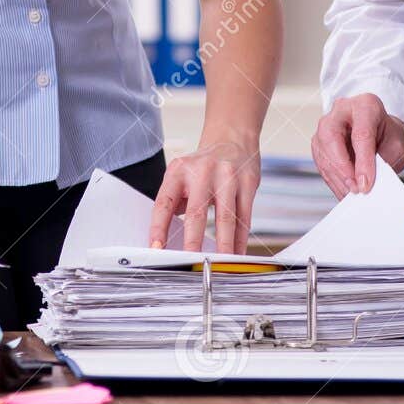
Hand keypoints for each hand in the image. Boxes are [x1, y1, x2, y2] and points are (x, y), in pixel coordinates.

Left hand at [148, 138, 260, 253]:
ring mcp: (227, 176)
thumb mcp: (181, 175)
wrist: (231, 138)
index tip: (156, 248)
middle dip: (193, 242)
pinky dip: (240, 240)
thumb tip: (165, 239)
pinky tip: (237, 254)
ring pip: (226, 218)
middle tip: (192, 263)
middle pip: (197, 213)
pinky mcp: (248, 182)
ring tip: (219, 265)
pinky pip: (244, 217)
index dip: (158, 227)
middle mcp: (202, 172)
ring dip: (223, 246)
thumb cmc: (202, 165)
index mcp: (178, 171)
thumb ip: (174, 203)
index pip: (164, 203)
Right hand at [311, 93, 403, 197]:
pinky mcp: (319, 141)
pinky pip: (320, 162)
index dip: (363, 161)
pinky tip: (343, 191)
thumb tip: (367, 181)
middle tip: (355, 188)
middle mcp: (341, 111)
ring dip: (336, 177)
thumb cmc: (387, 135)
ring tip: (351, 194)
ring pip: (323, 151)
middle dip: (342, 167)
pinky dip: (332, 179)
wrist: (378, 129)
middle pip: (332, 137)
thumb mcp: (397, 145)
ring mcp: (326, 125)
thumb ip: (385, 160)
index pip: (361, 134)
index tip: (367, 184)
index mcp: (366, 105)